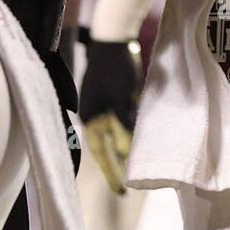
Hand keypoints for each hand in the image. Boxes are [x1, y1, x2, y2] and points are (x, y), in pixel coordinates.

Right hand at [78, 37, 142, 194]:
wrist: (115, 38)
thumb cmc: (117, 69)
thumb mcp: (122, 99)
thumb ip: (123, 126)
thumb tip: (127, 153)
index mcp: (91, 118)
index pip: (102, 153)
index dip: (112, 172)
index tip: (121, 191)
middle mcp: (94, 115)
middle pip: (106, 147)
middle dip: (116, 165)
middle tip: (126, 187)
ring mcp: (103, 105)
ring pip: (113, 135)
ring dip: (123, 149)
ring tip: (135, 166)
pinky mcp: (113, 96)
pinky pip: (120, 121)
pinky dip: (127, 132)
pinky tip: (138, 139)